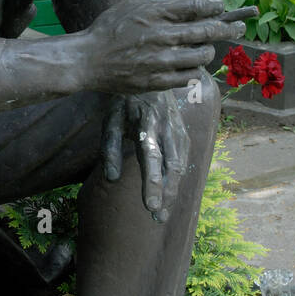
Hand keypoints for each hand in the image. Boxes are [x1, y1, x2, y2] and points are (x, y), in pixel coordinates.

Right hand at [81, 0, 247, 93]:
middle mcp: (162, 37)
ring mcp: (162, 62)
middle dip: (228, 27)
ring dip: (207, 50)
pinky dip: (193, 69)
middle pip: (208, 31)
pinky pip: (191, 76)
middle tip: (240, 26)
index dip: (215, 6)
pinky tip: (188, 64)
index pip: (198, 7)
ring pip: (203, 56)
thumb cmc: (112, 28)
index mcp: (156, 14)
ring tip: (203, 48)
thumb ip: (167, 3)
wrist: (88, 60)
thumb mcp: (136, 5)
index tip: (221, 7)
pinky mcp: (159, 82)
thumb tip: (199, 5)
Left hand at [101, 90, 188, 221]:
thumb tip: (111, 178)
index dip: (152, 183)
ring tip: (162, 214)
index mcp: (147, 123)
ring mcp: (179, 131)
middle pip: (172, 166)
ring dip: (173, 191)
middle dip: (166, 194)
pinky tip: (169, 195)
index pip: (151, 157)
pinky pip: (184, 160)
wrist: (151, 78)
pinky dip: (177, 180)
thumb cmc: (124, 102)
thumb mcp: (111, 120)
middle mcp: (167, 128)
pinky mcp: (184, 134)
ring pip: (181, 166)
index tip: (150, 206)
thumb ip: (110, 148)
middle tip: (157, 218)